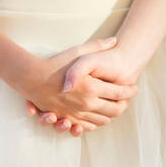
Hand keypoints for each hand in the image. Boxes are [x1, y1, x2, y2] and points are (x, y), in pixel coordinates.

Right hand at [23, 36, 138, 135]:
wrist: (31, 78)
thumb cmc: (55, 63)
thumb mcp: (77, 51)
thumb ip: (97, 46)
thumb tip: (114, 40)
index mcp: (91, 87)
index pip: (119, 93)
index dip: (130, 91)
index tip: (134, 87)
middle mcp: (86, 103)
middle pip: (115, 110)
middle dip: (124, 105)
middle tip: (128, 99)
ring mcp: (77, 113)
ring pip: (103, 120)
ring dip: (112, 115)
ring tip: (116, 106)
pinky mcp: (68, 118)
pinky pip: (88, 126)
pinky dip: (97, 122)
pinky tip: (100, 115)